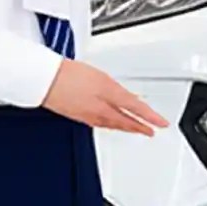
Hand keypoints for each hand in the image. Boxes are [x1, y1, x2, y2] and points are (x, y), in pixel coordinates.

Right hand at [42, 59, 169, 135]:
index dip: (151, 117)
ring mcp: (87, 114)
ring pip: (113, 124)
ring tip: (135, 129)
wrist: (44, 80)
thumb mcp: (101, 78)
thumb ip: (118, 90)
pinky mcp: (77, 114)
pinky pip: (99, 123)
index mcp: (107, 97)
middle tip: (151, 131)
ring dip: (126, 127)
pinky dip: (110, 124)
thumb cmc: (69, 74)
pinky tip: (110, 122)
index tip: (162, 124)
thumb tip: (130, 100)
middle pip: (124, 121)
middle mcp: (99, 110)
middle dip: (139, 127)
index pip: (135, 109)